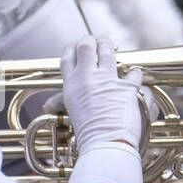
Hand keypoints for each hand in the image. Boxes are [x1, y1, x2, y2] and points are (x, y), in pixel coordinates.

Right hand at [44, 35, 142, 155]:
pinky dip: (134, 73)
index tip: (75, 46)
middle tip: (95, 39)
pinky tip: (135, 73)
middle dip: (90, 40)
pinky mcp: (125, 86)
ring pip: (107, 50)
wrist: (105, 143)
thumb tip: (47, 106)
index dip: (71, 48)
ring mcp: (106, 80)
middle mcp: (87, 78)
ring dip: (108, 44)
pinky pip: (132, 73)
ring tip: (109, 42)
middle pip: (85, 46)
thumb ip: (62, 104)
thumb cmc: (86, 133)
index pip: (67, 58)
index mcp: (71, 85)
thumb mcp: (70, 115)